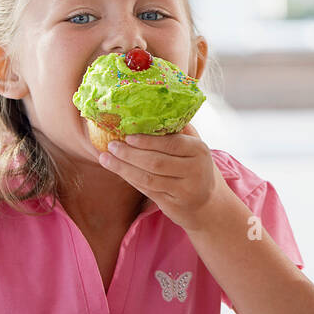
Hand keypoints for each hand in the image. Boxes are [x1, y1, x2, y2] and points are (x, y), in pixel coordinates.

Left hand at [98, 123, 222, 230]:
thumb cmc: (193, 168)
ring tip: (106, 158)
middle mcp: (195, 170)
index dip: (147, 140)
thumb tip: (149, 109)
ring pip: (148, 178)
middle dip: (130, 154)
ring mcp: (185, 189)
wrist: (206, 202)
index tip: (127, 135)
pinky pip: (147, 190)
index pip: (171, 143)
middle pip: (156, 161)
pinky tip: (119, 171)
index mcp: (199, 150)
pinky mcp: (174, 203)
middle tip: (111, 145)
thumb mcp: (192, 148)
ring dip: (124, 168)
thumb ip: (178, 131)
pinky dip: (131, 179)